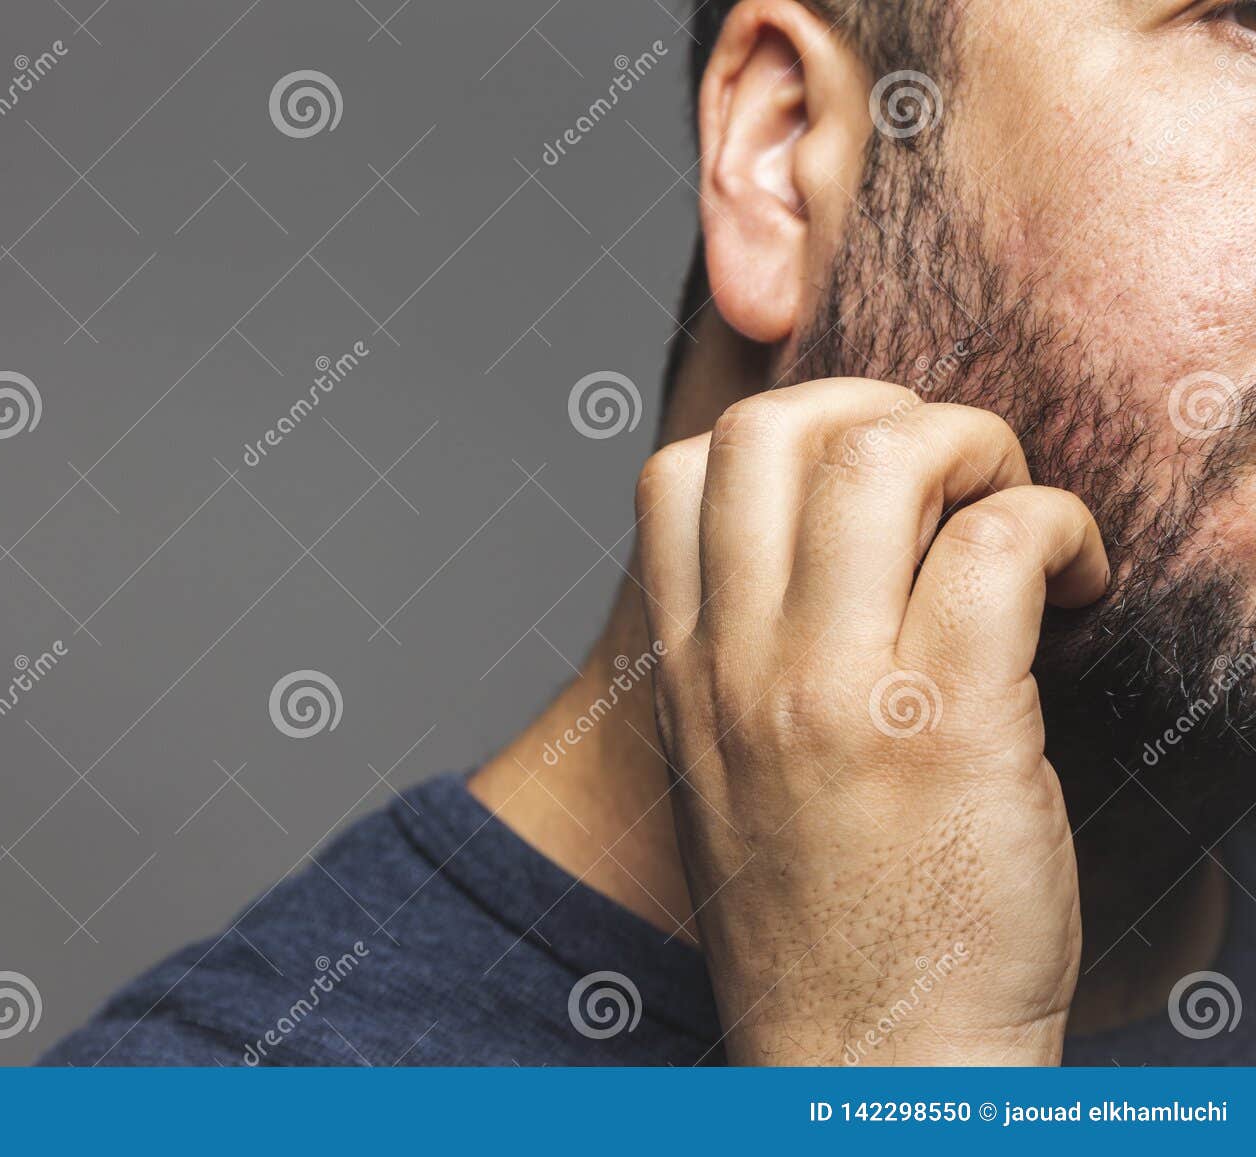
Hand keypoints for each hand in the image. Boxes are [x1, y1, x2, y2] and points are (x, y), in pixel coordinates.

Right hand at [635, 378, 1108, 1065]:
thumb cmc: (817, 921)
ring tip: (1019, 518)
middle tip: (954, 475)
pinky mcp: (947, 723)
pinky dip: (1063, 525)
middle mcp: (741, 663)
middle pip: (777, 426)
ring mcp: (833, 690)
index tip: (862, 471)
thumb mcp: (725, 770)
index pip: (676, 467)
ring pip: (887, 455)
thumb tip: (812, 544)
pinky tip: (1081, 581)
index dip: (783, 425)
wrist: (867, 1062)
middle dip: (888, 408)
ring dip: (981, 450)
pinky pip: (1004, 541)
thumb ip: (740, 654)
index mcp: (685, 670)